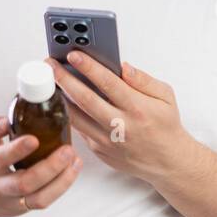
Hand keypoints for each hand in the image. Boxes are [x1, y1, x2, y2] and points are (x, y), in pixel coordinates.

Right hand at [0, 115, 80, 216]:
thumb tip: (7, 121)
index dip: (16, 151)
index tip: (34, 139)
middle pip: (24, 184)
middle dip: (49, 168)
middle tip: (68, 150)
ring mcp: (8, 201)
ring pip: (38, 199)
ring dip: (62, 181)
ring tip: (76, 160)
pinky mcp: (20, 208)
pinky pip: (43, 202)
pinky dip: (61, 187)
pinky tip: (72, 169)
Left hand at [50, 52, 195, 183]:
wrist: (167, 161)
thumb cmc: (166, 126)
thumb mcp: (166, 97)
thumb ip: (144, 80)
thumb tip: (123, 67)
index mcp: (137, 108)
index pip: (108, 82)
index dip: (88, 67)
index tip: (73, 55)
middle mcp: (120, 125)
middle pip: (85, 99)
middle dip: (64, 79)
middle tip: (50, 65)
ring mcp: (107, 141)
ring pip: (76, 117)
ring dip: (60, 98)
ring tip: (50, 82)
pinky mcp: (99, 151)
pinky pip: (80, 130)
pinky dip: (70, 115)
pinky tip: (63, 102)